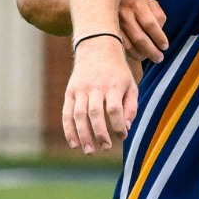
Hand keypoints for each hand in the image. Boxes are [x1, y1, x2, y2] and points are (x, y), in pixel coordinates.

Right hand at [63, 36, 137, 153]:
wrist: (97, 47)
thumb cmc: (117, 71)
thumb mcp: (130, 84)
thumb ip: (131, 106)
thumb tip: (127, 127)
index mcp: (113, 85)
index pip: (114, 108)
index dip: (118, 125)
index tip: (122, 136)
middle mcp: (95, 87)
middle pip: (95, 113)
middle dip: (100, 133)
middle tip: (105, 148)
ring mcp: (80, 89)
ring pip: (79, 115)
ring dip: (83, 135)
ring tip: (89, 151)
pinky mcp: (70, 92)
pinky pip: (67, 113)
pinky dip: (69, 129)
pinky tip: (74, 144)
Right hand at [118, 0, 168, 63]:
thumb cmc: (136, 4)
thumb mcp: (150, 3)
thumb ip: (159, 16)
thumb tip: (160, 33)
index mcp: (138, 5)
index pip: (150, 25)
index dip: (159, 38)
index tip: (165, 46)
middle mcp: (125, 14)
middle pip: (140, 38)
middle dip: (151, 51)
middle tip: (159, 58)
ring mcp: (114, 23)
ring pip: (129, 45)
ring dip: (141, 55)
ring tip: (149, 57)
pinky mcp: (108, 32)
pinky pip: (121, 47)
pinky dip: (131, 54)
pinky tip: (138, 55)